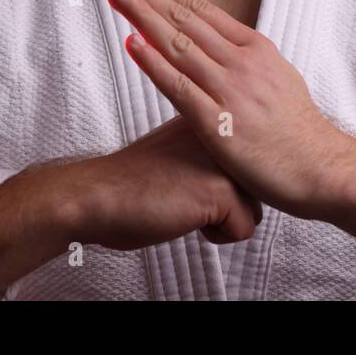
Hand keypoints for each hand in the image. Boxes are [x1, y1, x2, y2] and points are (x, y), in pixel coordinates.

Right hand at [69, 114, 262, 249]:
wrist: (99, 194)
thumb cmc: (133, 180)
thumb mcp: (181, 150)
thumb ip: (212, 151)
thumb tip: (240, 169)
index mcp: (213, 118)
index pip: (248, 160)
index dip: (224, 183)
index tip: (192, 181)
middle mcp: (224, 133)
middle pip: (256, 185)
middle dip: (226, 203)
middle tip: (184, 193)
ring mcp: (225, 159)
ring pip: (255, 209)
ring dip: (222, 220)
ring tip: (184, 205)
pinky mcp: (222, 189)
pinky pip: (244, 230)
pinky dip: (215, 236)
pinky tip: (184, 217)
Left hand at [96, 0, 355, 219]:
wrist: (326, 169)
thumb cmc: (300, 131)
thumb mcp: (278, 78)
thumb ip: (247, 59)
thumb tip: (224, 43)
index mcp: (255, 48)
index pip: (200, 7)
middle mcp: (242, 61)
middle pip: (184, 18)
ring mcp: (232, 91)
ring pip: (178, 44)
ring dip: (142, 16)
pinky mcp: (221, 125)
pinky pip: (181, 88)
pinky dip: (154, 63)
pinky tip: (132, 43)